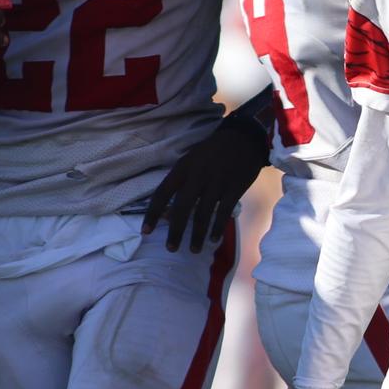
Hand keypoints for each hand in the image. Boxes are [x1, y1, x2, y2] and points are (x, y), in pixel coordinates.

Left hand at [141, 117, 265, 252]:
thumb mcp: (191, 161)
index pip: (162, 194)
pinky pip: (223, 213)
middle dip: (175, 231)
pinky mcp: (234, 189)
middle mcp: (197, 177)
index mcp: (183, 168)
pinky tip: (213, 239)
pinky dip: (217, 228)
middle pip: (182, 208)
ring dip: (197, 235)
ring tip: (194, 250)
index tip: (145, 232)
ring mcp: (216, 183)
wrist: (243, 138)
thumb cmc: (212, 152)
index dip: (152, 214)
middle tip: (171, 248)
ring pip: (203, 214)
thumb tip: (167, 214)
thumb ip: (179, 184)